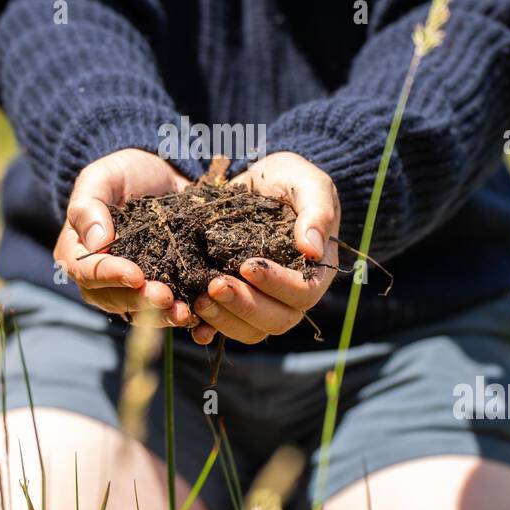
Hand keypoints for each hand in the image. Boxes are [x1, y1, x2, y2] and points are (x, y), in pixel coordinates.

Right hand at [53, 149, 196, 326]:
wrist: (160, 174)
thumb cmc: (123, 174)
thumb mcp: (102, 178)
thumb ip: (90, 207)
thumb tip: (98, 243)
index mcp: (77, 253)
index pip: (87, 272)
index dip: (110, 275)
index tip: (135, 275)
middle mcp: (101, 278)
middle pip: (115, 298)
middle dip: (141, 300)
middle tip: (165, 297)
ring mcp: (131, 286)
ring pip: (142, 310)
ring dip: (163, 315)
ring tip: (184, 312)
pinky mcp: (162, 286)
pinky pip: (166, 307)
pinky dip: (184, 314)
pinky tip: (201, 316)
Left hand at [191, 152, 339, 344]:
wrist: (251, 182)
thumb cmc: (286, 180)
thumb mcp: (306, 182)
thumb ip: (317, 211)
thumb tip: (313, 251)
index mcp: (314, 270)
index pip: (303, 292)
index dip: (277, 285)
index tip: (248, 265)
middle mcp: (291, 293)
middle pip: (277, 319)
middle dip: (245, 306)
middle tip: (215, 285)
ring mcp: (263, 301)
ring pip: (251, 329)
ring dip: (225, 319)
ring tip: (198, 300)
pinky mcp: (235, 301)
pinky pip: (226, 326)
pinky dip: (210, 328)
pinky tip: (191, 322)